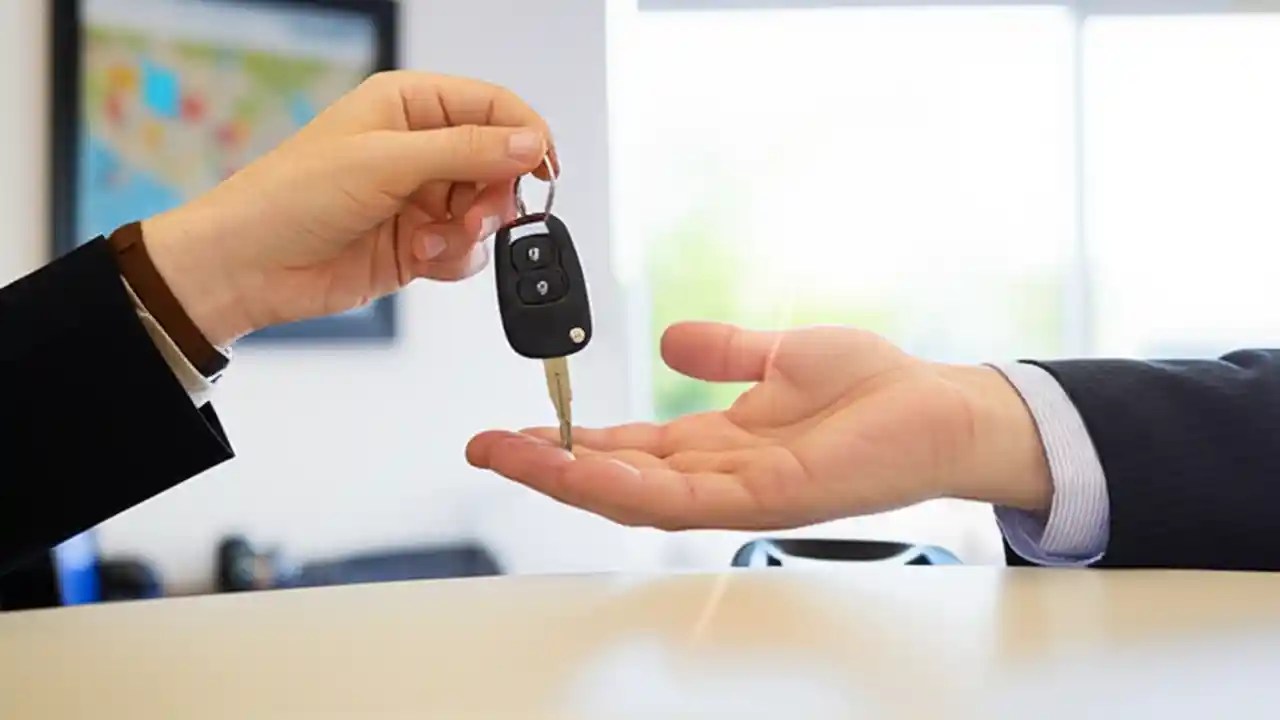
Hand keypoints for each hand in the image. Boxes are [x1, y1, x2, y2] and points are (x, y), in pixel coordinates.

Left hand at [140, 71, 556, 345]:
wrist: (249, 267)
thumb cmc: (292, 196)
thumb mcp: (386, 161)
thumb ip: (466, 151)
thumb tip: (529, 142)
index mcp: (409, 106)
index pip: (493, 107)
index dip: (525, 134)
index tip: (544, 167)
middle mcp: (419, 149)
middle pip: (498, 165)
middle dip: (495, 195)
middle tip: (477, 216)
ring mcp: (420, 198)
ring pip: (486, 213)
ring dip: (470, 233)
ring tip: (432, 242)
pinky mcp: (417, 244)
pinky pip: (466, 250)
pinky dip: (452, 259)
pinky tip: (417, 259)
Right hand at [467, 322, 1051, 530]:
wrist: (944, 409)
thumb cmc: (877, 390)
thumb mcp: (781, 354)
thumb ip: (723, 351)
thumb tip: (671, 340)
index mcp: (720, 444)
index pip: (628, 451)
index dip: (568, 442)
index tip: (516, 427)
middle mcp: (721, 475)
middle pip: (616, 479)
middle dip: (546, 466)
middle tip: (484, 448)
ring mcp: (740, 493)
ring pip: (634, 497)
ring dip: (566, 479)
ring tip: (509, 458)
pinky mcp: (768, 496)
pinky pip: (682, 498)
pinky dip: (623, 486)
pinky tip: (580, 470)